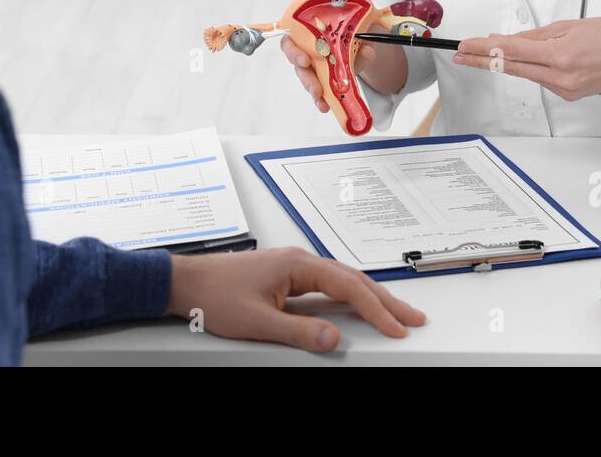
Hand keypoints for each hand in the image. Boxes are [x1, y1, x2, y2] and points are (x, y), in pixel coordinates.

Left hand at [166, 247, 425, 351]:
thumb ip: (298, 331)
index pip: (348, 286)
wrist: (186, 281)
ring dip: (370, 297)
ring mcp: (295, 267)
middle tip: (414, 318)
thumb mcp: (257, 322)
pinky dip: (351, 296)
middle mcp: (300, 260)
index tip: (397, 328)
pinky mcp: (288, 276)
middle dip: (385, 300)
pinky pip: (329, 285)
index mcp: (297, 264)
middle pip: (353, 279)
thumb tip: (334, 339)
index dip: (376, 309)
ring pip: (343, 281)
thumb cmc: (215, 295)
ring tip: (395, 313)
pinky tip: (359, 306)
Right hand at [281, 21, 400, 110]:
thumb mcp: (357, 36)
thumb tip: (366, 51)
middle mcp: (305, 51)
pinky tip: (326, 106)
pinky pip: (316, 90)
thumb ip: (361, 41)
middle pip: (297, 65)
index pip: (290, 41)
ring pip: (306, 79)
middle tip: (316, 88)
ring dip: (313, 91)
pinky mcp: (319, 80)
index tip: (305, 60)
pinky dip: (321, 99)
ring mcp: (312, 67)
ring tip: (322, 102)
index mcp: (307, 34)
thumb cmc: (349, 35)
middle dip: (306, 78)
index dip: (293, 51)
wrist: (359, 45)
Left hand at [453, 17, 600, 99]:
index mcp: (560, 55)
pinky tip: (537, 59)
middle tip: (461, 54)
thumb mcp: (568, 26)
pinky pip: (542, 79)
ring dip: (510, 62)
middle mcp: (561, 76)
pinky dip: (534, 68)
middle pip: (511, 68)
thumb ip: (534, 37)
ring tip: (494, 50)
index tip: (466, 46)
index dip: (484, 50)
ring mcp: (565, 89)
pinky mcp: (569, 95)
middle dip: (483, 60)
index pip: (511, 53)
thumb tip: (506, 42)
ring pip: (527, 74)